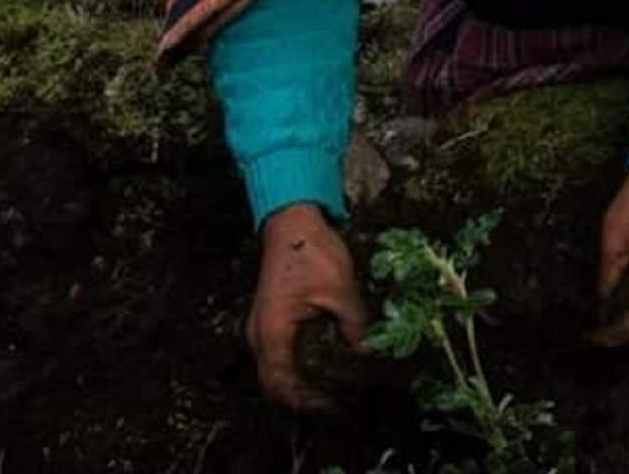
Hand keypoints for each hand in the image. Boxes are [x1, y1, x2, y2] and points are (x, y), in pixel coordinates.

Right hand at [247, 202, 368, 410]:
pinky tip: (318, 365)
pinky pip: (276, 354)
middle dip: (300, 398)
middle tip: (333, 404)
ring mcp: (260, 327)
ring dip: (296, 384)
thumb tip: (369, 353)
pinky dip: (293, 367)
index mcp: (272, 332)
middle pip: (273, 383)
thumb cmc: (311, 252)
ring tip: (329, 390)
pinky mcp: (268, 319)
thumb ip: (355, 325)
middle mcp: (259, 335)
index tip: (333, 407)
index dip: (306, 402)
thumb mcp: (341, 290)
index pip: (282, 384)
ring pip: (272, 370)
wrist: (291, 222)